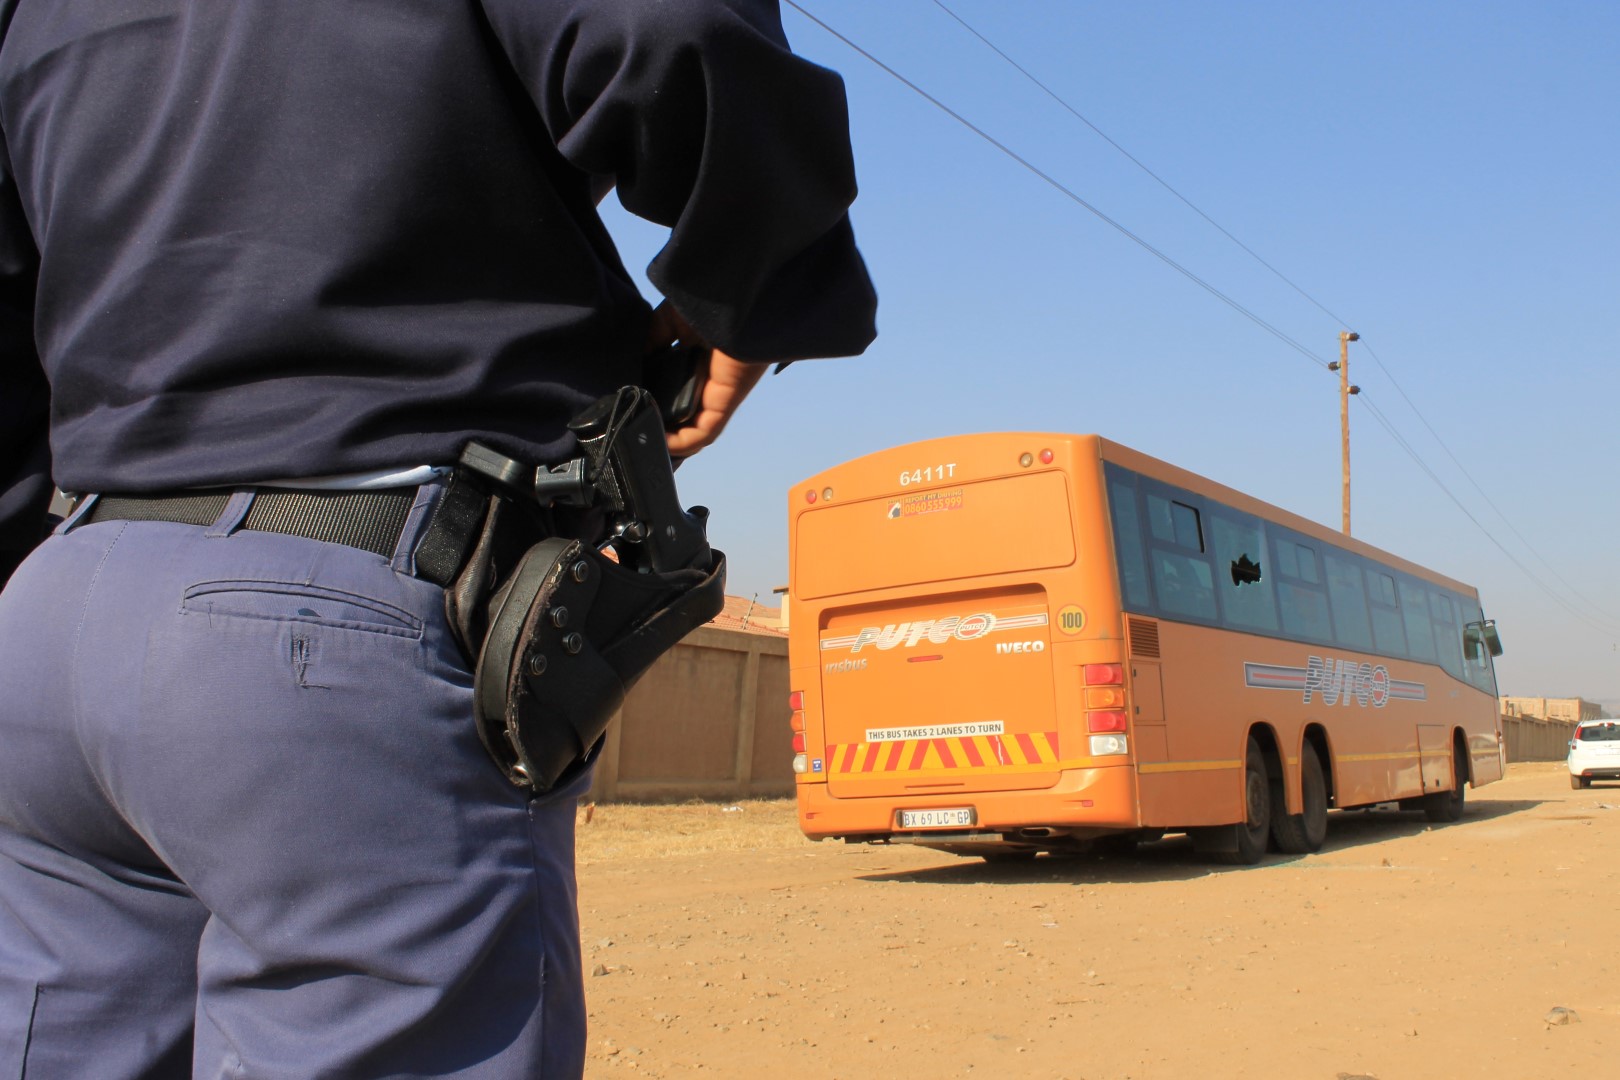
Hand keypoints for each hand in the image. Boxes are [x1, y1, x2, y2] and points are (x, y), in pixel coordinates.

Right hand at [646, 301, 768, 459]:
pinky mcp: (728, 397)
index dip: (659, 402)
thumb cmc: (709, 299)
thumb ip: (654, 340)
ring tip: (646, 441)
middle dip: (665, 426)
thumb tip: (636, 362)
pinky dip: (684, 441)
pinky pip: (706, 430)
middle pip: (689, 412)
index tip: (635, 409)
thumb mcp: (670, 319)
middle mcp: (712, 376)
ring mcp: (722, 389)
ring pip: (698, 427)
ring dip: (673, 439)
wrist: (736, 292)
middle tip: (637, 431)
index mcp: (701, 357)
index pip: (680, 388)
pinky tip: (662, 442)